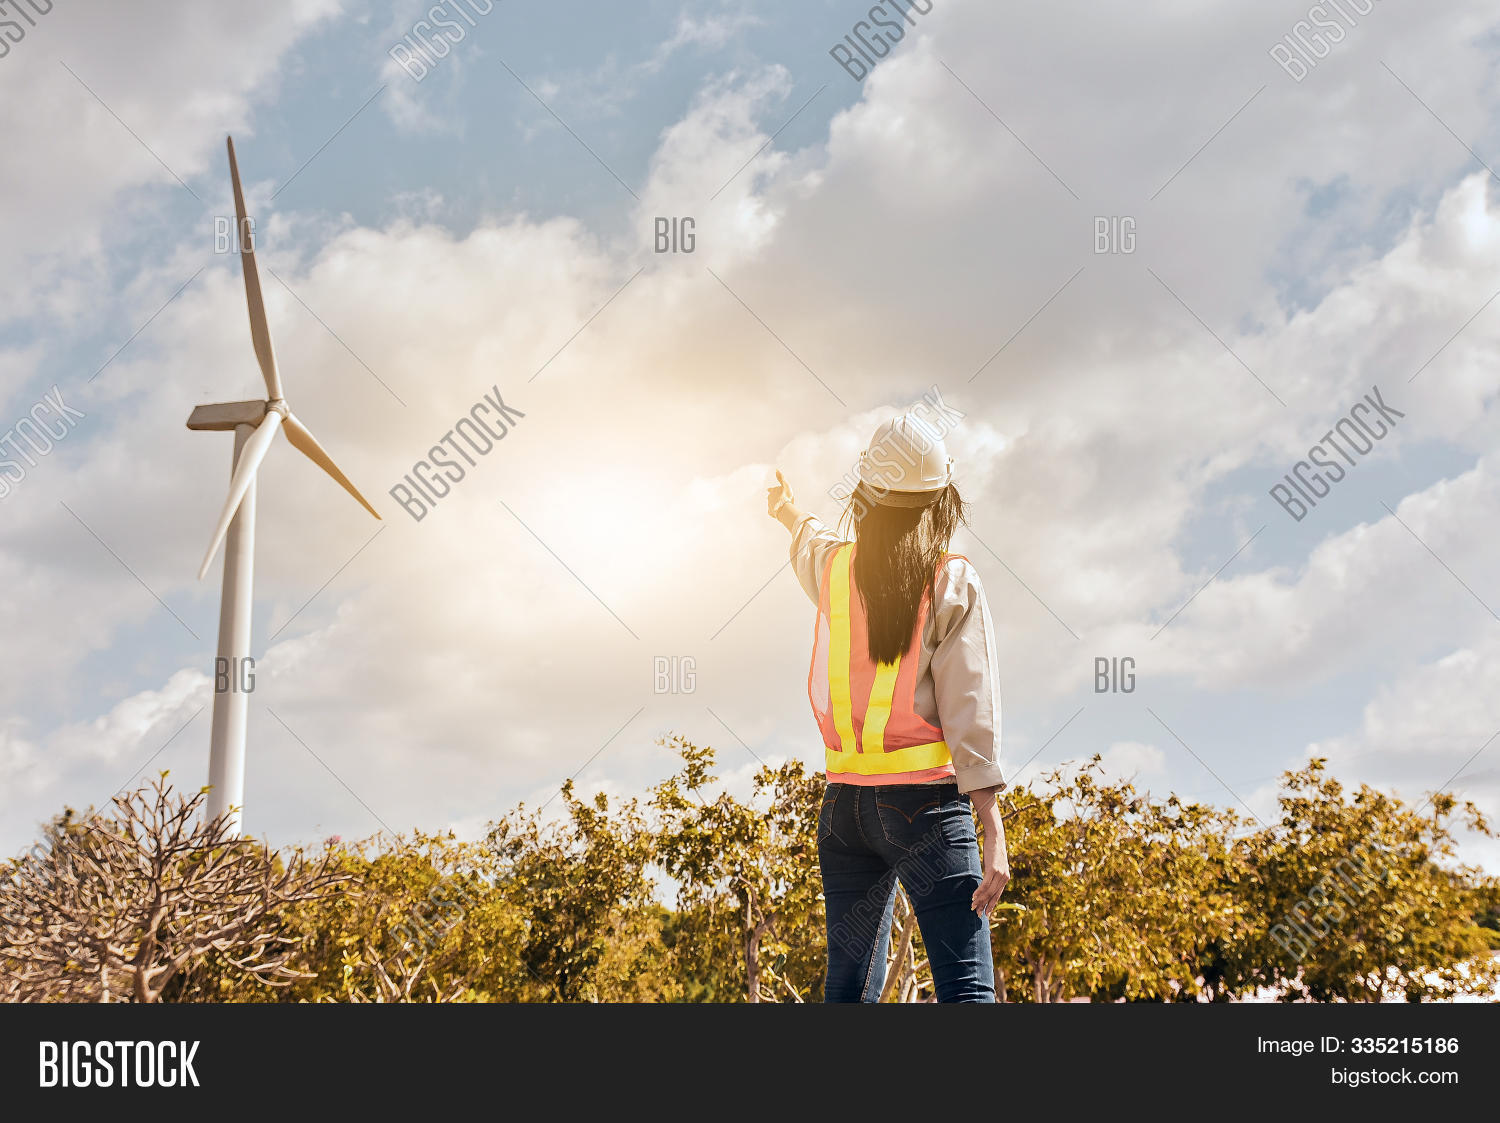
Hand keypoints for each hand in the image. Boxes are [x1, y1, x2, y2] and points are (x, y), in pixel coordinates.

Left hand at [766, 469, 792, 518]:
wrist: (785, 509)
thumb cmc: (786, 497)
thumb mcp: (786, 485)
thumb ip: (781, 478)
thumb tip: (776, 469)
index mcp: (773, 491)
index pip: (771, 489)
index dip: (771, 490)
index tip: (768, 490)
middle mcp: (769, 498)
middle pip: (770, 497)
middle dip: (772, 497)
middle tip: (776, 499)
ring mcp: (769, 505)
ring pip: (771, 504)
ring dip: (774, 504)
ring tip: (779, 506)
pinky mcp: (770, 512)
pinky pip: (772, 512)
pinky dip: (774, 511)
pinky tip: (778, 512)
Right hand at [971, 794, 1009, 917]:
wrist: (996, 837)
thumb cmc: (993, 849)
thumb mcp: (994, 864)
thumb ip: (992, 873)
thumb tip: (986, 879)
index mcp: (1005, 878)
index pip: (998, 895)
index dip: (991, 905)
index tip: (986, 914)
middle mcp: (1004, 878)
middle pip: (993, 896)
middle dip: (984, 906)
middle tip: (977, 915)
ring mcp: (1000, 874)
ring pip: (989, 892)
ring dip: (980, 901)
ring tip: (972, 907)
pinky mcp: (993, 870)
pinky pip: (985, 885)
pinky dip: (979, 892)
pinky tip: (973, 897)